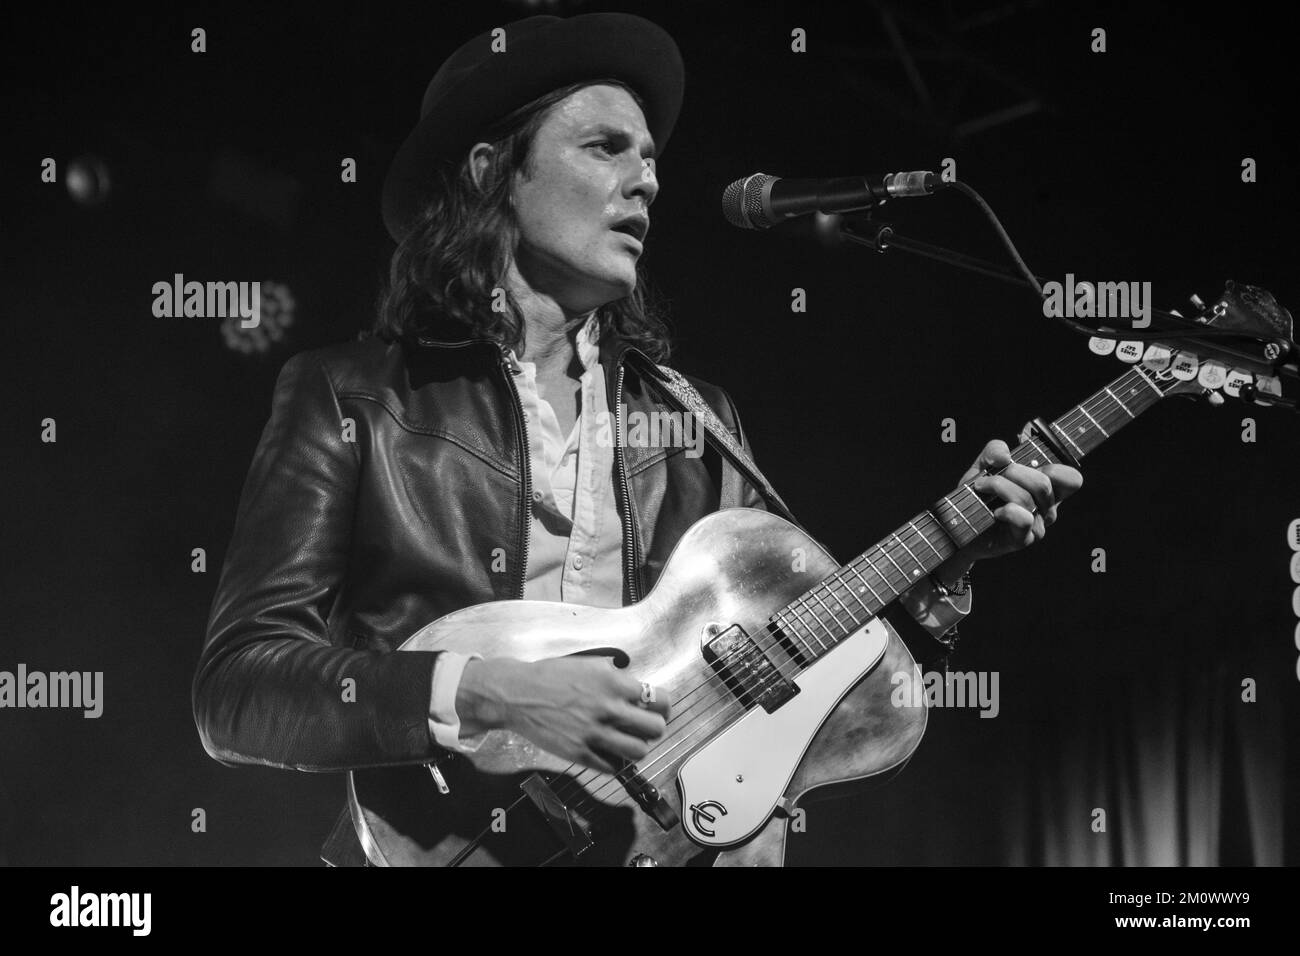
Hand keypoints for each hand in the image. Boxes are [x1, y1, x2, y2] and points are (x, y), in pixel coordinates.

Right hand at [455, 656, 669, 773]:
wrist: (518, 694)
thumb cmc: (550, 676)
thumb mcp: (589, 664)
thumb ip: (615, 676)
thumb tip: (634, 685)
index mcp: (614, 683)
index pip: (659, 700)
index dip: (663, 707)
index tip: (659, 710)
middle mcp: (609, 708)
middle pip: (655, 728)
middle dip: (654, 728)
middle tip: (645, 728)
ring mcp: (595, 733)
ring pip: (638, 751)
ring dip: (637, 747)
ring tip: (629, 742)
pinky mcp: (580, 752)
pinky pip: (613, 766)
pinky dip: (616, 762)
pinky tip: (609, 752)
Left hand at [940, 438, 1082, 574]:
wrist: (958, 527)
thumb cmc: (977, 496)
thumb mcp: (983, 466)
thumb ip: (995, 450)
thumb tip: (1005, 457)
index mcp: (1047, 490)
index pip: (1072, 479)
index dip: (1055, 468)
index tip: (1027, 463)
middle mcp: (1047, 509)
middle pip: (1044, 483)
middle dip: (1013, 471)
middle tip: (991, 474)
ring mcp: (1037, 526)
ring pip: (1028, 498)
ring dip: (999, 486)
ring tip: (981, 488)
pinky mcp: (1023, 540)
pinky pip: (1023, 518)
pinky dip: (1005, 510)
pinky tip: (993, 512)